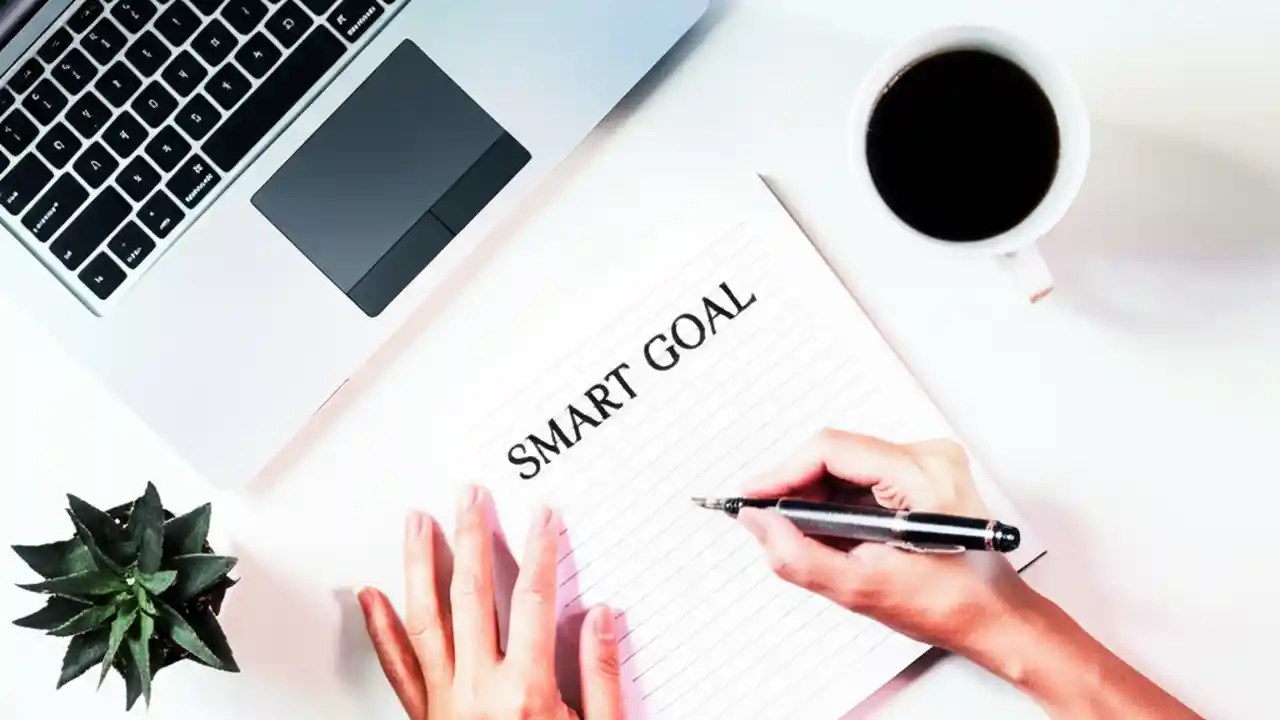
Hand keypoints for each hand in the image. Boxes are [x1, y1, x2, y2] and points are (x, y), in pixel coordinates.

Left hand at [357, 486, 623, 718]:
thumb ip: (600, 677)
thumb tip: (601, 617)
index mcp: (526, 692)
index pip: (535, 600)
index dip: (540, 551)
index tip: (543, 516)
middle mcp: (478, 690)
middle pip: (473, 595)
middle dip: (471, 537)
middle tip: (469, 496)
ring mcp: (444, 703)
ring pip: (425, 618)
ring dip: (419, 564)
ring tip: (416, 524)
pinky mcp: (424, 719)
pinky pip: (398, 667)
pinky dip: (382, 629)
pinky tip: (371, 596)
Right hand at [738, 430, 1201, 719]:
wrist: (996, 617)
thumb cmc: (950, 604)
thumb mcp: (864, 588)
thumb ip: (801, 557)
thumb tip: (758, 525)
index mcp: (922, 476)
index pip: (832, 450)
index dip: (782, 473)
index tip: (752, 497)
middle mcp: (929, 457)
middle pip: (837, 453)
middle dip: (795, 487)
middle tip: (765, 519)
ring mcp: (929, 462)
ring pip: (846, 463)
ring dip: (815, 495)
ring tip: (795, 530)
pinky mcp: (924, 473)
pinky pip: (863, 474)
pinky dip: (836, 499)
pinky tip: (826, 528)